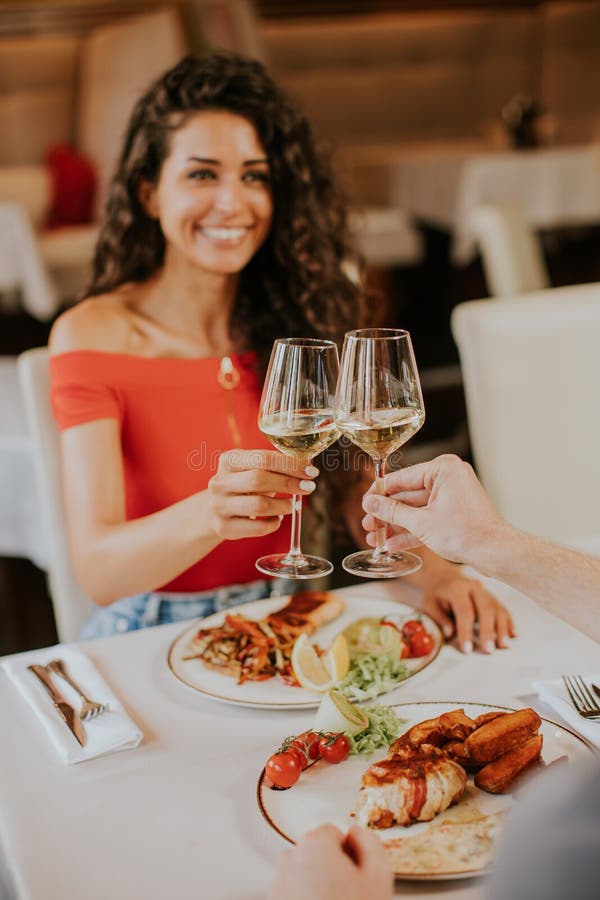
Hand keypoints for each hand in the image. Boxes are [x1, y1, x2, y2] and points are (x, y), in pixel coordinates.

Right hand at [207, 450, 316, 539]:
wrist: (215, 510)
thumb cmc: (243, 485)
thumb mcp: (251, 469)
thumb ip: (274, 466)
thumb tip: (307, 468)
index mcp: (229, 460)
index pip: (262, 459)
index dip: (290, 465)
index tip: (311, 471)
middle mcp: (220, 482)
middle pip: (259, 479)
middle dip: (289, 483)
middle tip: (308, 487)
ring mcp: (219, 505)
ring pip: (259, 505)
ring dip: (284, 505)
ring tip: (293, 505)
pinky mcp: (224, 527)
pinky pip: (258, 527)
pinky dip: (274, 523)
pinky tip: (278, 517)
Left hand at [266, 824, 392, 899]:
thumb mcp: (379, 877)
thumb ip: (370, 843)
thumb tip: (358, 833)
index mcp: (315, 844)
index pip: (332, 832)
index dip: (348, 851)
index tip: (355, 872)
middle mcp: (290, 859)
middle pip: (314, 851)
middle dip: (330, 867)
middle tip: (347, 893)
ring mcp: (277, 882)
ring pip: (302, 873)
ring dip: (315, 884)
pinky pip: (291, 892)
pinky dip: (303, 899)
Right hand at [361, 454, 506, 568]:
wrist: (495, 553)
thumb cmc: (467, 533)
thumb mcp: (421, 522)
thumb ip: (392, 512)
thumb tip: (371, 504)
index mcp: (443, 469)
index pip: (401, 478)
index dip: (380, 493)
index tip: (364, 504)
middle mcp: (448, 478)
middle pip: (407, 495)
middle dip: (386, 514)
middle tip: (368, 525)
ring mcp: (451, 496)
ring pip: (415, 509)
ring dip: (395, 525)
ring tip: (375, 538)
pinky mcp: (454, 513)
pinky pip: (426, 518)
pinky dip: (411, 531)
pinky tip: (392, 544)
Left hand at [422, 575, 514, 652]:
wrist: (444, 576)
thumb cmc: (436, 594)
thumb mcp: (430, 605)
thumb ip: (440, 619)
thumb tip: (450, 633)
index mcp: (457, 589)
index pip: (465, 611)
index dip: (467, 631)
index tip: (467, 649)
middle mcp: (474, 588)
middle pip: (486, 609)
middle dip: (488, 631)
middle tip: (488, 650)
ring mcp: (486, 591)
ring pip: (498, 609)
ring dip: (503, 628)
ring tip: (504, 645)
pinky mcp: (492, 597)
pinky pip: (503, 609)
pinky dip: (509, 622)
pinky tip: (513, 634)